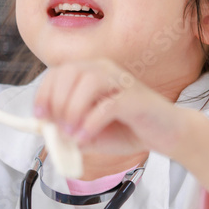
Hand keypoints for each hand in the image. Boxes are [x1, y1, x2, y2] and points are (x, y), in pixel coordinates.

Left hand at [36, 59, 208, 208]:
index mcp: (92, 72)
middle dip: (57, 102)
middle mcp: (105, 70)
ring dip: (72, 109)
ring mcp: (121, 81)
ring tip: (71, 133)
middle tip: (58, 128)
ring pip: (86, 82)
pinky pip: (106, 105)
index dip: (44, 93)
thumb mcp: (91, 133)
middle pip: (69, 74)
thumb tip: (46, 132)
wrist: (168, 134)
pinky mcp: (135, 98)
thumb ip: (69, 132)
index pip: (58, 73)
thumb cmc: (129, 130)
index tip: (39, 116)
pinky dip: (90, 123)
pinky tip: (86, 139)